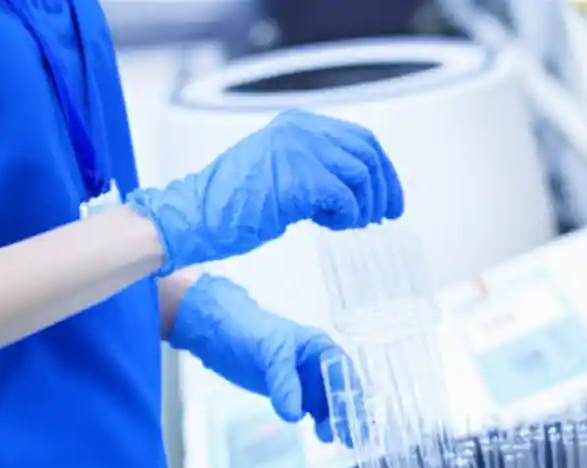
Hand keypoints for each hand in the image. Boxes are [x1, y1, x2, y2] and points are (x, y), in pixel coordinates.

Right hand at [127, 109, 404, 275]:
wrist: (196, 216)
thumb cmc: (233, 204)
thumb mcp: (281, 172)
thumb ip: (317, 168)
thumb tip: (363, 188)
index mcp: (297, 123)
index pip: (360, 138)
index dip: (383, 170)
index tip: (390, 199)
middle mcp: (301, 130)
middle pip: (368, 153)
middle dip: (383, 189)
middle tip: (382, 217)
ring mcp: (299, 150)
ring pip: (361, 174)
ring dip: (363, 206)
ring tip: (347, 224)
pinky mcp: (298, 178)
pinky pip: (346, 197)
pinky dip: (346, 217)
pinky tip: (327, 225)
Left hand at [168, 274, 347, 441]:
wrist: (217, 333)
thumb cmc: (248, 331)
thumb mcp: (270, 352)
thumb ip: (284, 382)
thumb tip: (296, 415)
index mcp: (320, 348)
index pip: (343, 373)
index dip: (351, 394)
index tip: (356, 417)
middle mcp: (318, 366)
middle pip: (341, 391)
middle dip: (350, 412)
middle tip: (354, 436)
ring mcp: (305, 381)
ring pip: (329, 404)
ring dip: (336, 421)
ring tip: (340, 440)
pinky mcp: (291, 394)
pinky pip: (311, 410)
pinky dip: (320, 422)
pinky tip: (323, 435)